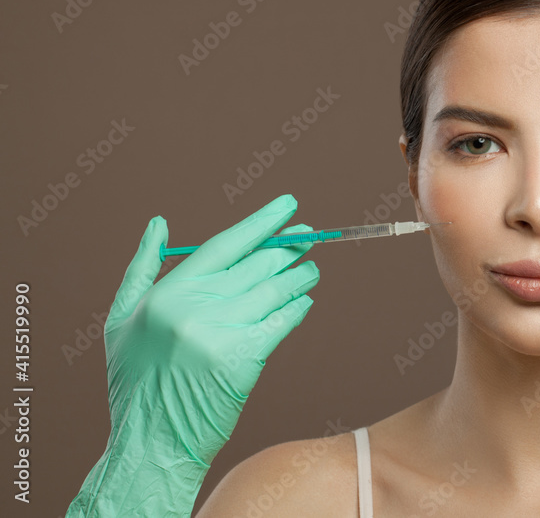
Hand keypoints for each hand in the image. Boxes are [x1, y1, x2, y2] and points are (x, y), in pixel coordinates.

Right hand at [68, 193, 319, 515]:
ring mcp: (221, 334)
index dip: (261, 222)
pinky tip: (303, 302)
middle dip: (288, 248)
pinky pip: (282, 322)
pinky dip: (296, 309)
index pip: (225, 244)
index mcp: (167, 293)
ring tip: (309, 270)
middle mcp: (195, 308)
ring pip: (274, 290)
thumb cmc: (135, 382)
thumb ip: (142, 268)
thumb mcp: (122, 320)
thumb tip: (160, 223)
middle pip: (257, 264)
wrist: (150, 443)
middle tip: (309, 237)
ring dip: (299, 277)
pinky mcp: (244, 360)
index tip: (289, 205)